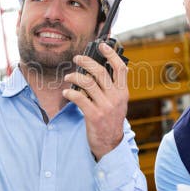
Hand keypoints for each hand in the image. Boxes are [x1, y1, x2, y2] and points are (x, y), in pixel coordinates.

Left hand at [63, 42, 127, 159]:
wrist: (110, 144)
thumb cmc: (111, 120)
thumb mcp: (118, 103)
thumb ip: (112, 87)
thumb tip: (100, 68)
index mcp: (123, 92)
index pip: (120, 68)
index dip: (111, 54)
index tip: (102, 46)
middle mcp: (115, 97)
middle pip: (100, 72)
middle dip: (86, 61)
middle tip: (76, 58)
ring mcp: (105, 107)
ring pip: (87, 83)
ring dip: (74, 77)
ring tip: (68, 77)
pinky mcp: (94, 115)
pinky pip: (79, 98)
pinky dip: (70, 92)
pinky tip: (66, 92)